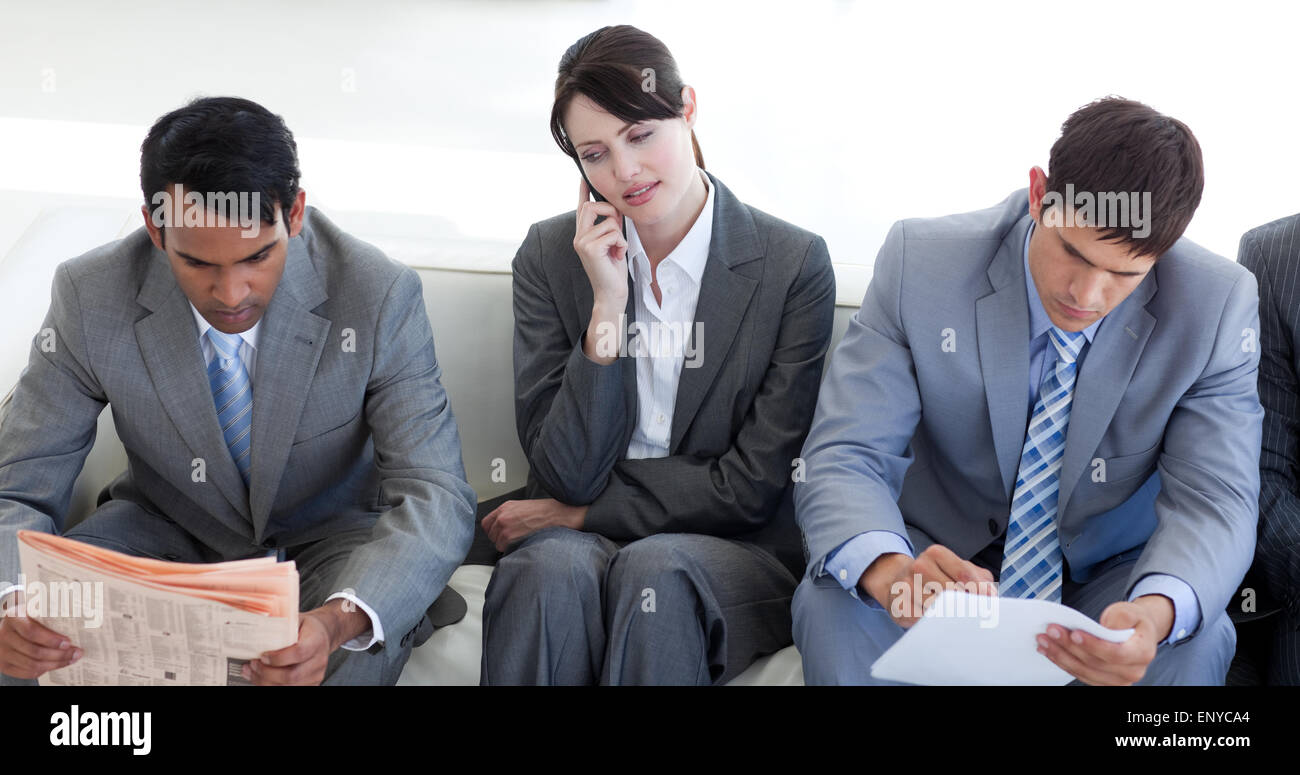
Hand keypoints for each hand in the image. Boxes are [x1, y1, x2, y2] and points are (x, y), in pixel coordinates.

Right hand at [0, 590, 81, 679]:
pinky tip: (54, 665)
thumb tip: (83, 617)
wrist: (7, 626)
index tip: (68, 642)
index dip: (51, 639)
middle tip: (76, 653)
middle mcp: (4, 635)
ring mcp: (2, 652)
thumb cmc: (26, 616)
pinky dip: (42, 670)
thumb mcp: (33, 609)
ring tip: (70, 659)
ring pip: (32, 664)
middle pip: (34, 651)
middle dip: (59, 655)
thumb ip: (50, 612)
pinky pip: (25, 672)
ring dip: (55, 664)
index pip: (32, 632)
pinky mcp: (3, 664)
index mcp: (14, 617)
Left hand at [244, 600, 367, 685]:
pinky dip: (270, 686)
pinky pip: (288, 690)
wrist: (322, 636)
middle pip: (292, 676)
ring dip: (264, 682)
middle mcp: (319, 661)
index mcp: (316, 641)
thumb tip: (255, 624)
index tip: (262, 655)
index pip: (299, 653)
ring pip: (288, 686)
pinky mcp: (311, 684)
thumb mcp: (295, 620)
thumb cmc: (306, 628)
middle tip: (253, 664)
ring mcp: (316, 675)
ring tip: (252, 671)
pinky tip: (259, 678)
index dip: (278, 658)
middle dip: (267, 673)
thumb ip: (280, 624)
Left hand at [481, 498, 586, 551]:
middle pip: (491, 534)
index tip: (497, 533)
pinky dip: (512, 549)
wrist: (558, 515)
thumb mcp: (523, 506)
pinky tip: (523, 543)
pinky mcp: (510, 538)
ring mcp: (505, 528)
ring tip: (520, 540)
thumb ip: (509, 514)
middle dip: (499, 538)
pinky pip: (504, 549)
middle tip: (512, 538)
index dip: (492, 530)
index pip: (486, 522)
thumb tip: (503, 525)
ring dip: (506, 545)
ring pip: (497, 543)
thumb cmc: (546, 511)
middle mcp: (503, 517)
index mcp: (505, 507)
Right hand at [574, 178, 628, 306]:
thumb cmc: (613, 269)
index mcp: (583, 234)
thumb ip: (609, 226)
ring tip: (616, 251)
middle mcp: (579, 236)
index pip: (581, 208)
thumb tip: (614, 209)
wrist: (611, 292)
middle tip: (617, 230)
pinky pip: (614, 234)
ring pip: (609, 222)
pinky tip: (616, 256)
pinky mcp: (590, 248)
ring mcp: (582, 242)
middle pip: (592, 206)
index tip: (583, 178)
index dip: (583, 192)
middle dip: (610, 212)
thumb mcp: (612, 243)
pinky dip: (621, 245)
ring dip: (620, 236)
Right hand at [862, 545, 995, 628]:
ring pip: (938, 607)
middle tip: (974, 614)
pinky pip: (923, 620)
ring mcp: (906, 585)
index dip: (979, 591)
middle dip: (967, 605)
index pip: (964, 574)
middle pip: (952, 592)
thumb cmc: (937, 579)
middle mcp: (919, 565)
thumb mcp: (961, 571)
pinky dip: (933, 623)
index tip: (987, 602)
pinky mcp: (899, 605)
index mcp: (936, 553)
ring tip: (953, 616)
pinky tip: (936, 621)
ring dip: (950, 616)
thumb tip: (991, 597)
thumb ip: (980, 580)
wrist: (899, 584)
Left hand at [1036, 595, 1171, 685]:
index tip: (1074, 633)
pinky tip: (1049, 650)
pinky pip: (1080, 674)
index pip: (1115, 654)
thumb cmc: (1133, 621)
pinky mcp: (1103, 682)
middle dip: (1069, 647)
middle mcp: (1131, 672)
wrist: (1137, 633)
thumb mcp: (1132, 610)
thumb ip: (1122, 616)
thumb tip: (1106, 626)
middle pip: (1095, 663)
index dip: (1093, 645)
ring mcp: (1117, 680)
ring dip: (1060, 656)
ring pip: (1084, 671)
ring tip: (1043, 640)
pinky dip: (1063, 662)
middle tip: (1050, 631)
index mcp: (1142, 653)